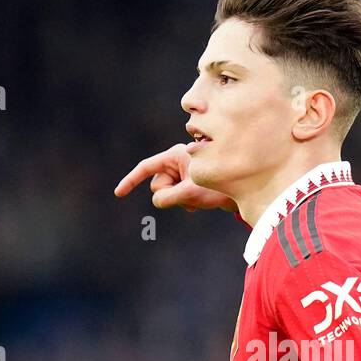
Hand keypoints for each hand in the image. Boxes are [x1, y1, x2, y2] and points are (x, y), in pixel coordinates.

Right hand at [113, 142, 237, 213]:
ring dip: (178, 201)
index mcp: (176, 156)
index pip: (147, 167)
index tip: (118, 194)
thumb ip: (169, 197)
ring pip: (166, 194)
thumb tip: (157, 200)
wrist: (242, 192)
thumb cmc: (219, 188)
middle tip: (190, 196)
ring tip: (198, 200)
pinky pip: (175, 197)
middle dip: (169, 194)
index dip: (131, 180)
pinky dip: (183, 203)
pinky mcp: (188, 184)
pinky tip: (198, 204)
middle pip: (157, 184)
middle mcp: (177, 162)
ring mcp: (183, 173)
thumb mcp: (190, 193)